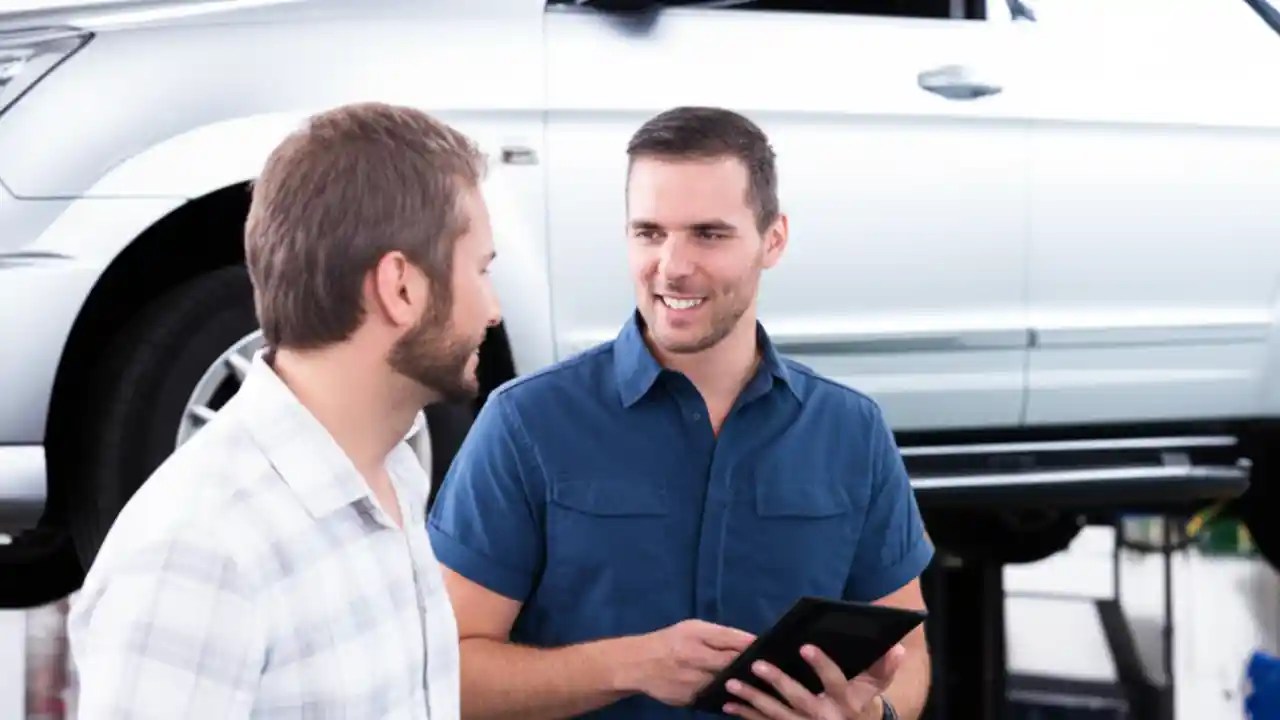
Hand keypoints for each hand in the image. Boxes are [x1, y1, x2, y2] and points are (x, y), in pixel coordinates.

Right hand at [622, 619, 755, 706]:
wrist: (637, 664)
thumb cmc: (670, 641)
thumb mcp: (693, 628)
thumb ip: (721, 635)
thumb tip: (751, 643)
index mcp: (696, 635)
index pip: (732, 640)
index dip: (753, 646)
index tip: (770, 649)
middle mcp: (693, 657)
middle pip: (731, 664)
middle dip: (749, 667)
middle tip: (765, 668)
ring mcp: (691, 681)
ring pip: (725, 684)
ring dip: (740, 683)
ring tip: (754, 681)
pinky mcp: (689, 699)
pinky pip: (714, 697)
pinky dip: (726, 695)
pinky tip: (735, 693)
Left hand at [723, 642, 904, 719]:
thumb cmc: (859, 709)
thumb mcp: (872, 692)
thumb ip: (883, 670)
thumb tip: (897, 648)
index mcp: (846, 704)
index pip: (834, 682)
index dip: (822, 665)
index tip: (805, 646)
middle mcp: (824, 718)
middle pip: (799, 699)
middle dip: (777, 682)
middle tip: (757, 665)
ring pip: (775, 715)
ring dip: (752, 700)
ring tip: (731, 685)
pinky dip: (746, 715)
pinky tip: (728, 705)